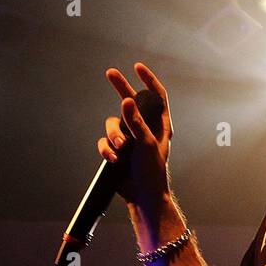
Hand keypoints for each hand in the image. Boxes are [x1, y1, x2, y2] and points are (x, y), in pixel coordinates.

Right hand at [96, 62, 173, 214]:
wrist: (143, 198)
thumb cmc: (152, 172)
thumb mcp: (146, 144)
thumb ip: (136, 122)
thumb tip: (126, 100)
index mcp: (160, 125)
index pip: (156, 97)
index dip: (148, 81)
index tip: (137, 67)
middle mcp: (144, 129)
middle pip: (131, 103)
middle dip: (120, 88)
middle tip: (110, 72)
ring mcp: (129, 139)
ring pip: (113, 124)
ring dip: (113, 135)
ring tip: (120, 149)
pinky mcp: (117, 151)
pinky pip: (105, 142)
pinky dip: (107, 149)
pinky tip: (113, 159)